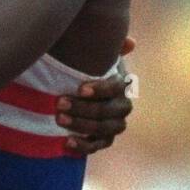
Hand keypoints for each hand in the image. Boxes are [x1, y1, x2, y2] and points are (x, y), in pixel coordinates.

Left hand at [56, 38, 135, 154]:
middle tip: (59, 103)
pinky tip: (66, 142)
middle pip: (108, 111)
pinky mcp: (104, 139)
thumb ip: (110, 47)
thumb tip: (130, 42)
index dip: (101, 90)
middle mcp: (122, 106)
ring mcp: (114, 124)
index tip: (80, 89)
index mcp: (122, 84)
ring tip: (59, 119)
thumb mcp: (95, 56)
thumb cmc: (87, 68)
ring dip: (81, 125)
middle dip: (84, 108)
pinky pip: (97, 146)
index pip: (117, 88)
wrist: (77, 90)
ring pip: (103, 129)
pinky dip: (83, 146)